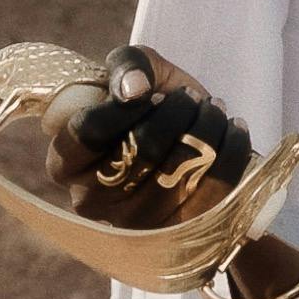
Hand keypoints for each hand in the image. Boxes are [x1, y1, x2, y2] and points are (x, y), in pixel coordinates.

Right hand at [28, 47, 254, 236]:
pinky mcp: (179, 233)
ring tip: (213, 109)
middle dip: (177, 110)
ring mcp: (134, 223)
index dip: (124, 104)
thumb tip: (133, 87)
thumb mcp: (133, 73)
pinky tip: (233, 128)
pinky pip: (216, 187)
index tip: (149, 91)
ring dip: (207, 126)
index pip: (89, 132)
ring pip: (181, 167)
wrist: (189, 141)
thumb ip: (127, 64)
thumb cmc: (149, 104)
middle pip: (142, 148)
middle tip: (190, 97)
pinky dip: (232, 148)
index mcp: (65, 163)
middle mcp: (91, 201)